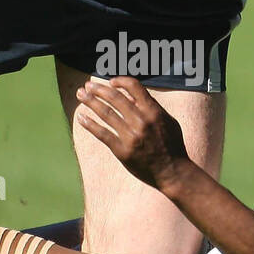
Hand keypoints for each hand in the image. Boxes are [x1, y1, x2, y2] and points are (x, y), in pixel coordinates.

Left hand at [75, 77, 191, 188]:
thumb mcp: (167, 120)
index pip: (134, 87)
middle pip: (115, 98)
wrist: (173, 172)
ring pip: (106, 114)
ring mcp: (131, 136)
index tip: (110, 82)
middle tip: (86, 86)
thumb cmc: (171, 144)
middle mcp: (141, 121)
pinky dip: (90, 124)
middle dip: (98, 90)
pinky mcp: (123, 151)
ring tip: (80, 95)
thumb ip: (151, 106)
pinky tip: (81, 117)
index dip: (120, 81)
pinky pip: (103, 134)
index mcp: (153, 111)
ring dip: (90, 102)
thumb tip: (131, 94)